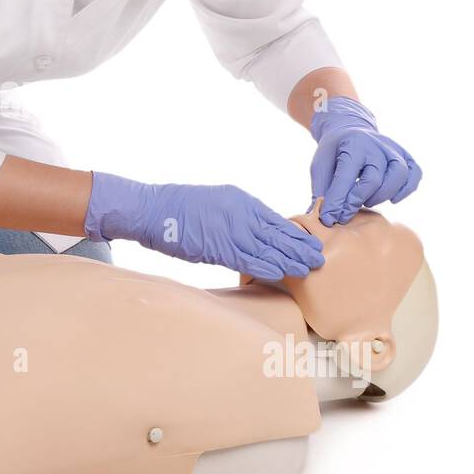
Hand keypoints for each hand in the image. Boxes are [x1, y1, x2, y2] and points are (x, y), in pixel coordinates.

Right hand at [85, 172, 323, 280]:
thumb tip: (253, 232)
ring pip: (268, 247)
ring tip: (310, 268)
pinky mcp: (219, 246)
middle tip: (320, 257)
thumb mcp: (215, 202)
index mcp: (241, 200)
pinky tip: (282, 273)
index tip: (311, 242)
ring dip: (290, 259)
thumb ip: (236, 217)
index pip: (275, 220)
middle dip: (300, 247)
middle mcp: (241, 213)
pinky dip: (267, 266)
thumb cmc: (178, 207)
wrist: (153, 209)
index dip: (295, 233)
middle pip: (278, 233)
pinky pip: (248, 258)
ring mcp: (231, 229)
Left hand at [309, 96, 420, 224]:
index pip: (346, 177)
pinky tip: (392, 198)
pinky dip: (406, 189)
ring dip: (383, 195)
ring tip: (367, 202)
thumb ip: (320, 190)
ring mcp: (392, 149)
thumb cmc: (334, 152)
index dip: (337, 201)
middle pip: (374, 178)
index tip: (328, 218)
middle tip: (345, 213)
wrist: (349, 130)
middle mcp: (375, 145)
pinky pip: (414, 173)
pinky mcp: (405, 155)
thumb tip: (318, 218)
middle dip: (357, 201)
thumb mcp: (320, 166)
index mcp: (351, 145)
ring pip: (398, 175)